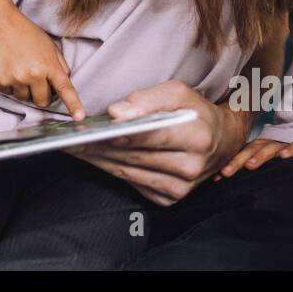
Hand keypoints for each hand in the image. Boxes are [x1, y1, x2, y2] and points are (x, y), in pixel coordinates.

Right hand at [0, 0, 84, 118]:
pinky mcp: (1, 81)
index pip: (65, 89)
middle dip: (41, 95)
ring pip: (24, 99)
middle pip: (42, 101)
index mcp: (50, 65)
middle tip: (34, 79)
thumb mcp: (49, 45)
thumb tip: (64, 82)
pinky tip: (8, 68)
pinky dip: (9, 85)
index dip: (74, 105)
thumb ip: (59, 65)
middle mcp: (34, 74)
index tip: (80, 117)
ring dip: (24, 90)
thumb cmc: (26, 33)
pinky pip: (9, 94)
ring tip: (19, 69)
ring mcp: (17, 79)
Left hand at [66, 80, 249, 205]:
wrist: (221, 141)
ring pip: (129, 172)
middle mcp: (190, 167)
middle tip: (71, 138)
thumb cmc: (196, 112)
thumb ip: (146, 99)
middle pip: (134, 156)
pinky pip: (134, 184)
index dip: (116, 132)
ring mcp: (181, 187)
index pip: (148, 135)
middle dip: (99, 146)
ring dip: (100, 160)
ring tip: (76, 148)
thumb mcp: (177, 93)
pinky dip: (113, 170)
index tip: (88, 129)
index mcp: (196, 137)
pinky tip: (96, 158)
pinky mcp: (170, 198)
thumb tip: (116, 112)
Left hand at [212, 137, 292, 180]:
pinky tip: (284, 157)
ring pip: (270, 147)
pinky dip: (290, 150)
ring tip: (250, 165)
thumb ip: (246, 176)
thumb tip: (223, 185)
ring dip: (260, 155)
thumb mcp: (261, 171)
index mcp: (256, 149)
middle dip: (239, 161)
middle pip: (251, 150)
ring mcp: (283, 145)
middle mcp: (267, 145)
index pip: (240, 155)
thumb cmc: (278, 168)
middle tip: (228, 172)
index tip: (218, 177)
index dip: (230, 165)